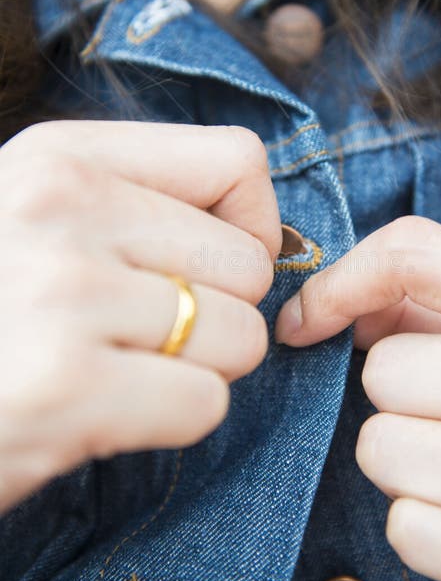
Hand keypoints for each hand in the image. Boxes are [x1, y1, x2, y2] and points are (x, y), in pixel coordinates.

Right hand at [0, 120, 280, 512]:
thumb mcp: (35, 220)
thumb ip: (134, 205)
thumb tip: (266, 236)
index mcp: (58, 157)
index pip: (238, 158)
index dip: (249, 225)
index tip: (207, 267)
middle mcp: (58, 206)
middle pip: (249, 263)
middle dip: (218, 314)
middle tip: (139, 337)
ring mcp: (60, 292)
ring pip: (241, 336)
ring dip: (196, 371)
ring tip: (114, 373)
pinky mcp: (63, 388)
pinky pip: (205, 404)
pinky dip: (169, 423)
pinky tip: (98, 417)